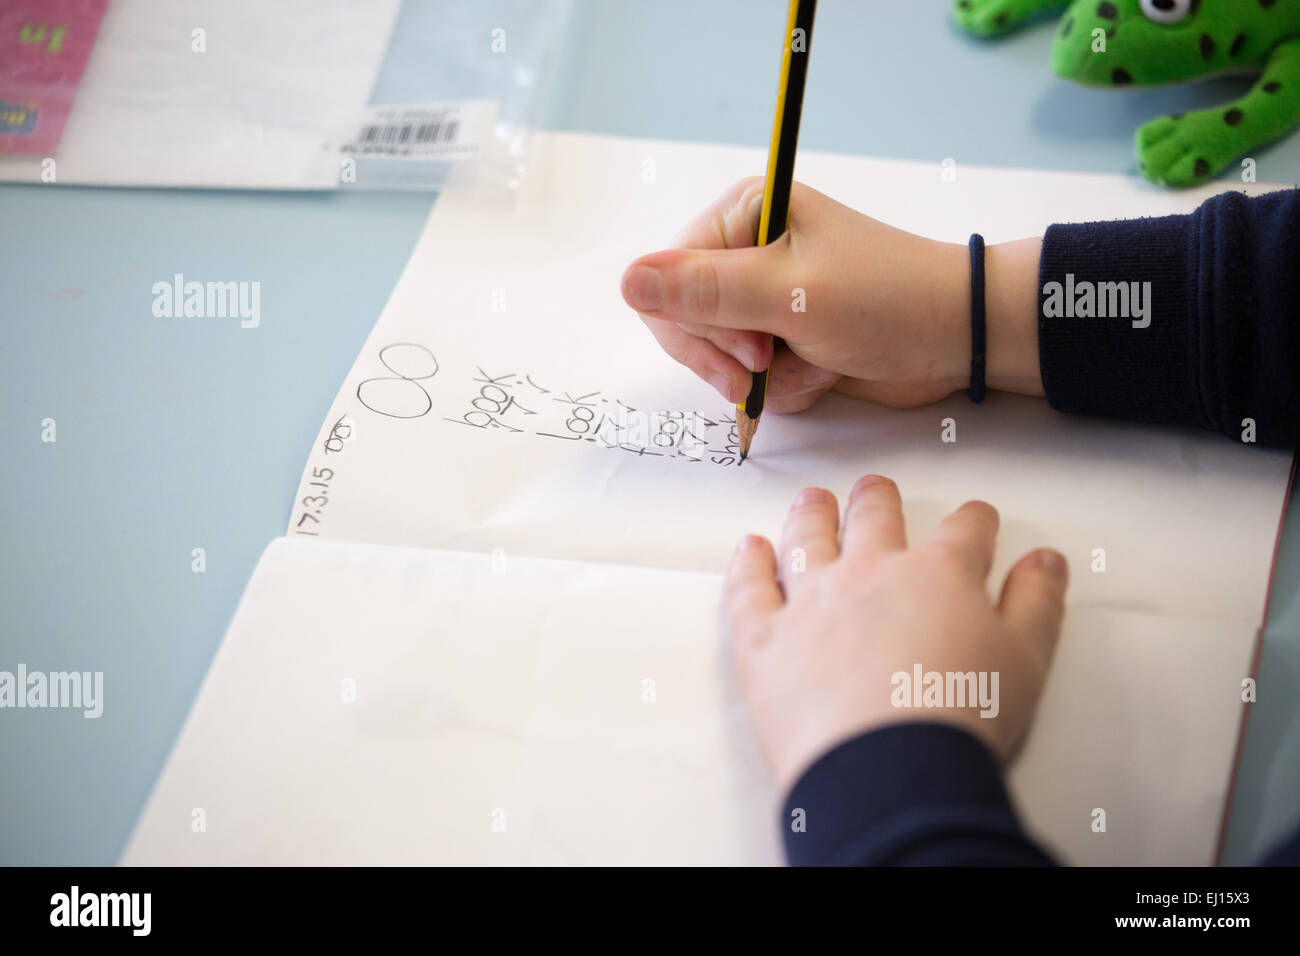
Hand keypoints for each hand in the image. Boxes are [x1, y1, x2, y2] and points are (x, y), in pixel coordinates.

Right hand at [620, 178, 1043, 411]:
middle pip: (685, 320)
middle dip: (727, 353)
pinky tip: (823, 372)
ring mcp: (766, 300)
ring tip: (808, 365)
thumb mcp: (790, 294)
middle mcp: (747, 253)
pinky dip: (785, 386)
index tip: (748, 348)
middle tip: (768, 362)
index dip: (695, 323)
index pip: (669, 277)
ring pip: (718, 357)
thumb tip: (625, 279)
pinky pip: (753, 377)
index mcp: (744, 216)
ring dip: (762, 375)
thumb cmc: (885, 300)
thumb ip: (706, 290)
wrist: (959, 339)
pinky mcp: (785, 339)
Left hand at [726, 476, 1067, 792]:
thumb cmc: (958, 718)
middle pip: (874, 519)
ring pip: (808, 540)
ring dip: (811, 516)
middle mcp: (870, 573)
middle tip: (874, 488)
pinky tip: (750, 548)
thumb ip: (1036, 604)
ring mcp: (810, 601)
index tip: (977, 519)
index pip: (965, 532)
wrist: (887, 766)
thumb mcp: (1025, 661)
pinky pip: (749, 589)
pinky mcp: (764, 638)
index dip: (975, 522)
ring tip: (812, 501)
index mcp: (939, 575)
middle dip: (877, 500)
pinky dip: (748, 565)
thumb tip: (1046, 562)